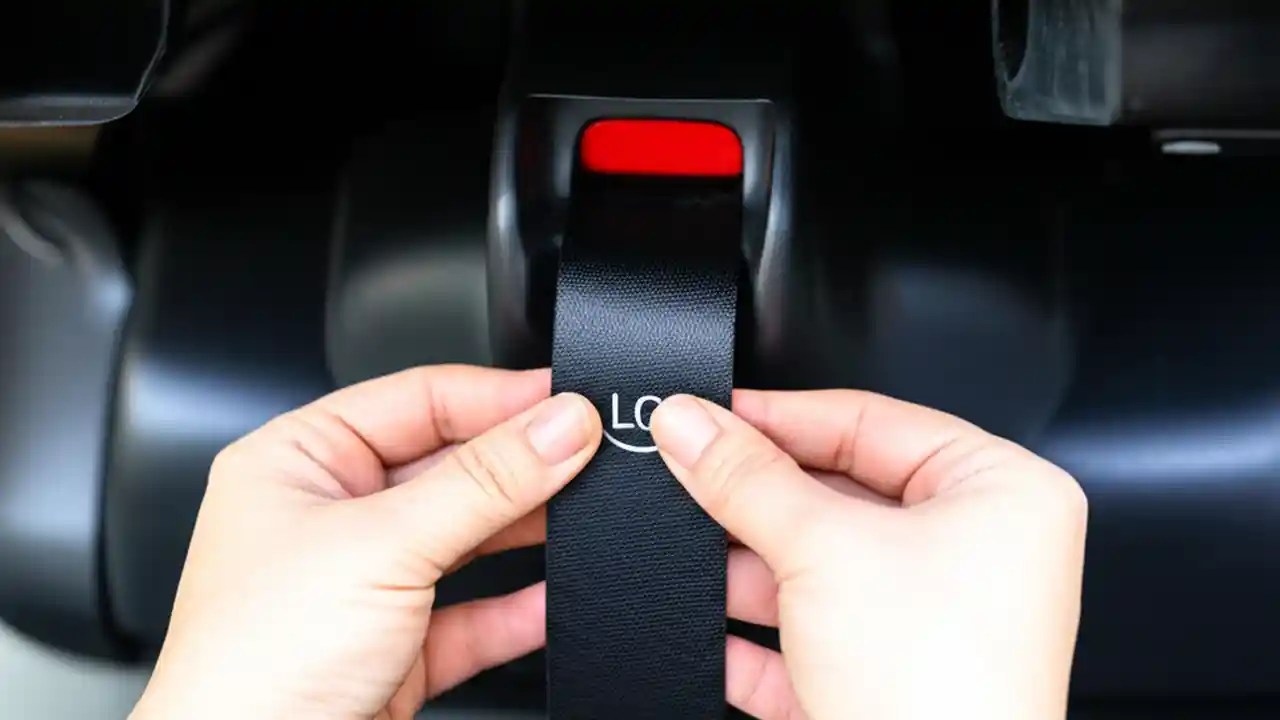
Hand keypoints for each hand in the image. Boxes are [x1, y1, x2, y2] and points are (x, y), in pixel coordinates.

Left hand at [131, 366, 600, 719]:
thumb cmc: (252, 666)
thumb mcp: (383, 545)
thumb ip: (485, 481)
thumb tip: (559, 424)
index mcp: (297, 462)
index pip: (416, 399)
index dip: (496, 396)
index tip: (565, 400)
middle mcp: (328, 518)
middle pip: (449, 467)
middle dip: (519, 463)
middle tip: (586, 453)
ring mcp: (363, 586)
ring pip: (466, 538)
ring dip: (524, 530)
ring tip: (583, 513)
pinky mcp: (395, 651)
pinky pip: (472, 615)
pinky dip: (517, 608)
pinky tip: (553, 596)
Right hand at [650, 391, 1087, 719]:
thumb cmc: (940, 692)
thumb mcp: (822, 549)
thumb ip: (745, 478)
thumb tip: (692, 423)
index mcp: (1001, 494)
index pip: (872, 420)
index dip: (781, 414)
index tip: (712, 411)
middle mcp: (978, 554)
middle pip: (838, 494)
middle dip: (755, 496)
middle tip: (688, 471)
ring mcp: (932, 621)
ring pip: (818, 565)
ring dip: (745, 563)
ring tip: (687, 547)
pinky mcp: (888, 679)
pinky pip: (810, 634)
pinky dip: (754, 633)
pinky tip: (706, 626)